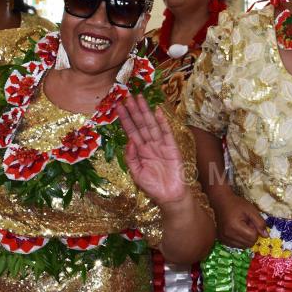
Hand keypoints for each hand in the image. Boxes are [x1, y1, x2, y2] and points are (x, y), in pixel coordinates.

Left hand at [118, 95, 188, 209]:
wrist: (170, 196)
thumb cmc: (153, 187)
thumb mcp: (136, 173)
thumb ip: (131, 157)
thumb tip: (129, 140)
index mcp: (140, 151)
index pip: (131, 131)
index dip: (125, 119)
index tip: (118, 106)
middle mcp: (150, 145)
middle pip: (141, 124)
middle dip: (134, 110)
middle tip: (128, 95)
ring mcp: (161, 145)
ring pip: (151, 125)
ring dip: (145, 112)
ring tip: (140, 98)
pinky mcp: (172, 148)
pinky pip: (166, 133)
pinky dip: (162, 122)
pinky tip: (158, 111)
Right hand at [214, 191, 267, 248]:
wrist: (221, 202)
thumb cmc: (237, 204)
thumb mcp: (251, 210)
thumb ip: (260, 223)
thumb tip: (266, 236)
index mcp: (235, 227)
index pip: (253, 237)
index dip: (255, 230)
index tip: (251, 222)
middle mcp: (228, 235)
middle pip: (249, 244)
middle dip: (251, 235)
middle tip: (247, 224)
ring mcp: (224, 239)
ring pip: (243, 246)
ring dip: (246, 239)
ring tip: (242, 227)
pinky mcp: (222, 240)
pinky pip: (236, 246)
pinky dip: (240, 240)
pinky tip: (237, 231)